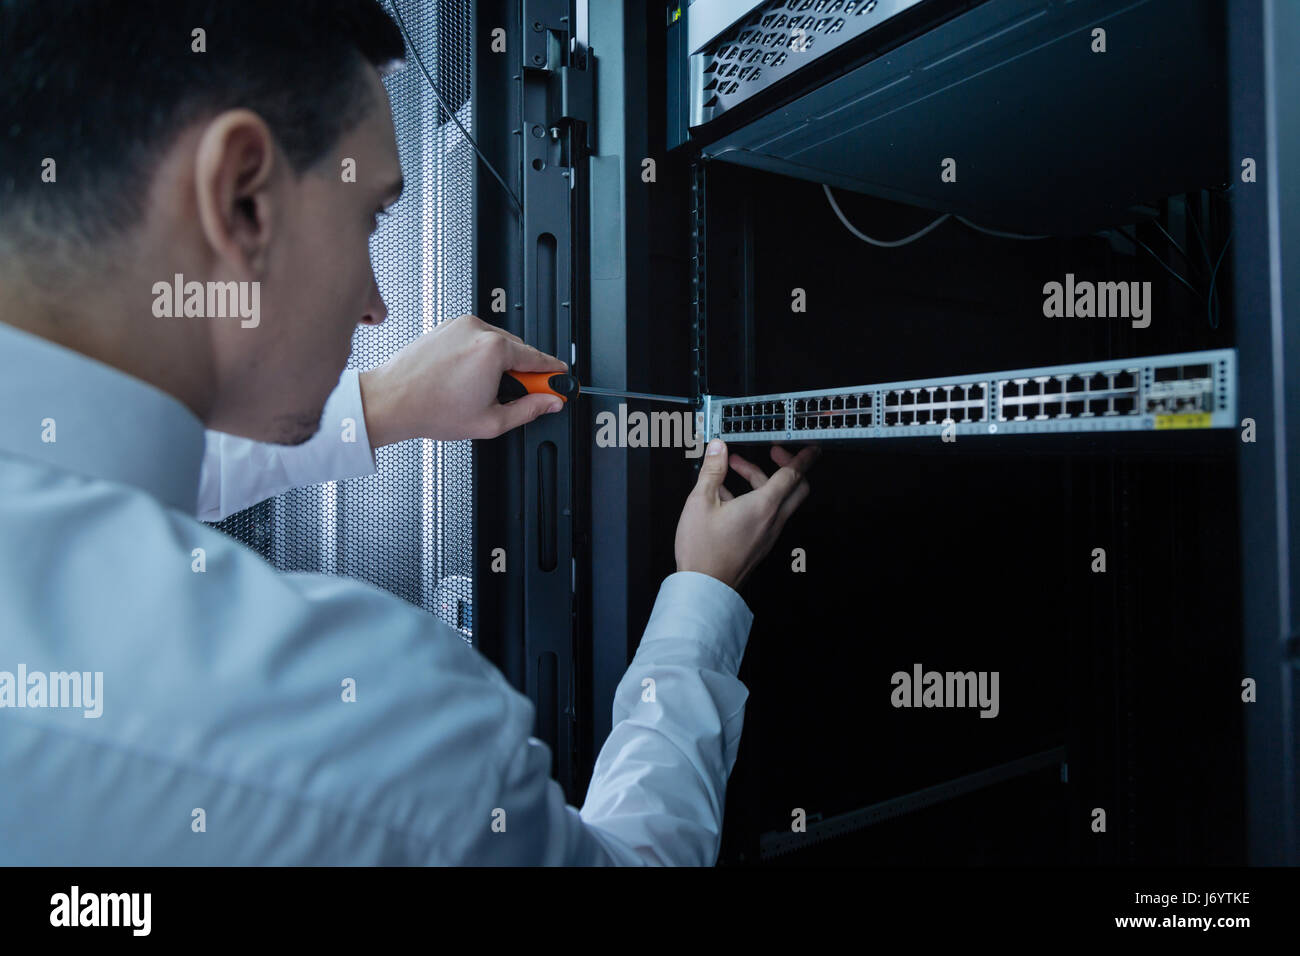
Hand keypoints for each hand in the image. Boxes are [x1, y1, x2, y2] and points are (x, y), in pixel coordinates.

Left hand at [358, 314, 567, 444]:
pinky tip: (468, 378)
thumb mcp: (490, 420)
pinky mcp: (447, 326)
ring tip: (483, 390)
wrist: (390, 400)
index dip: (553, 373)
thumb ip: (528, 410)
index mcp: (494, 350)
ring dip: (501, 363)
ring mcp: (461, 325)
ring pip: (498, 343)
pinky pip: (477, 338)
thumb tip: (549, 403)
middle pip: (519, 349)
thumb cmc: (429, 409)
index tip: (560, 380)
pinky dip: (481, 355)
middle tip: (520, 395)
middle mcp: (478, 330)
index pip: (539, 358)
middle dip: (523, 372)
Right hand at [674, 440, 819, 590]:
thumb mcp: (700, 502)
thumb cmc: (703, 551)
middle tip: (773, 454)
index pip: (793, 475)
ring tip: (732, 470)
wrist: (705, 588)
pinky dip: (756, 498)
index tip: (811, 448)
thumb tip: (718, 449)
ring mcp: (769, 534)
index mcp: (763, 506)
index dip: (804, 457)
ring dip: (762, 481)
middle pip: (796, 488)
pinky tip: (728, 496)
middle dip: (788, 466)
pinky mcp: (761, 544)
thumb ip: (712, 471)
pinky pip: (768, 515)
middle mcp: (772, 521)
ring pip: (779, 500)